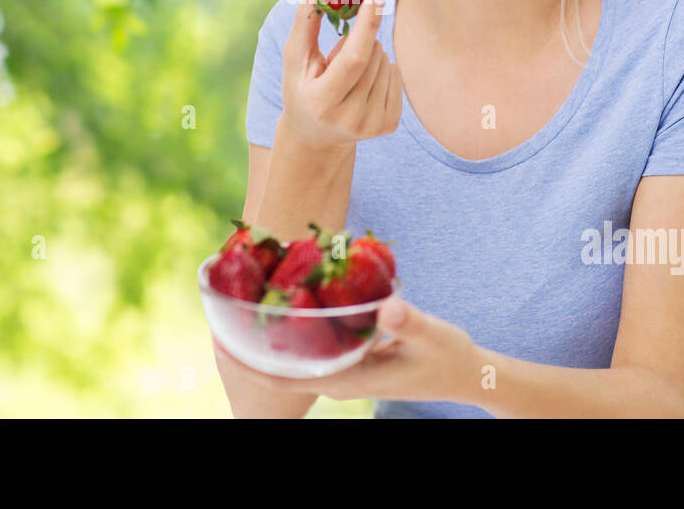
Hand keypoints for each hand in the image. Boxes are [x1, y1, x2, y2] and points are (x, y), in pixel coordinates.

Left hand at [210, 296, 479, 404]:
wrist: (466, 372)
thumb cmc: (449, 355)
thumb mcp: (433, 335)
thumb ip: (409, 322)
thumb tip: (386, 308)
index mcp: (349, 378)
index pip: (286, 378)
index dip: (250, 363)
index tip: (221, 339)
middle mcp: (339, 378)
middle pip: (280, 370)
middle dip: (248, 348)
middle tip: (218, 313)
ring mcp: (344, 370)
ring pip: (294, 359)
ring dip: (267, 339)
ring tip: (237, 305)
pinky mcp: (351, 359)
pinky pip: (310, 348)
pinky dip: (291, 331)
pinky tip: (281, 303)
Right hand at [279, 0, 401, 150]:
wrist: (316, 136)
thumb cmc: (301, 87)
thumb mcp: (294, 57)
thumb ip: (306, 19)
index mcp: (322, 102)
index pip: (355, 58)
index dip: (367, 22)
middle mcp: (350, 118)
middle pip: (373, 54)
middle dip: (360, 39)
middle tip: (338, 53)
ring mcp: (372, 125)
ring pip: (387, 61)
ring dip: (370, 54)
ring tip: (348, 74)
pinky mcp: (389, 125)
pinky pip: (397, 75)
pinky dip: (382, 69)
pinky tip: (363, 84)